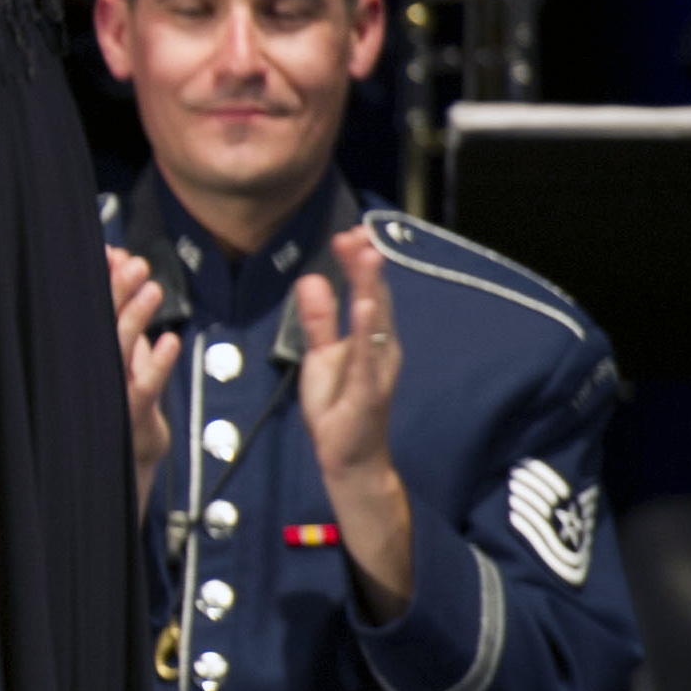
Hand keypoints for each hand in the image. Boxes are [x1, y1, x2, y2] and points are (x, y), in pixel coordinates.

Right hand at [108, 247, 178, 517]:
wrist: (129, 453)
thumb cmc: (122, 389)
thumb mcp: (120, 343)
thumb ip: (120, 304)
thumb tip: (121, 256)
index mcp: (87, 348)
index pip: (87, 307)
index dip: (101, 279)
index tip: (111, 253)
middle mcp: (92, 367)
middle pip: (100, 322)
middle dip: (116, 290)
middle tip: (134, 263)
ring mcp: (111, 390)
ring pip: (119, 349)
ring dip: (136, 316)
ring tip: (154, 288)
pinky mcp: (134, 412)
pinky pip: (146, 386)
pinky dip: (157, 363)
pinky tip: (171, 340)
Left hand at [293, 228, 413, 617]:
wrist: (348, 457)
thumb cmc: (338, 405)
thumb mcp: (320, 355)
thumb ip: (318, 319)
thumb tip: (311, 279)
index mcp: (368, 338)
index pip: (364, 292)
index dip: (357, 263)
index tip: (347, 232)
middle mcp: (379, 349)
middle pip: (374, 300)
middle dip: (366, 266)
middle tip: (358, 233)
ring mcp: (376, 370)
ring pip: (375, 323)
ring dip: (371, 289)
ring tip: (367, 258)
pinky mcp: (367, 392)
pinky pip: (367, 358)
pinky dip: (365, 332)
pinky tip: (363, 308)